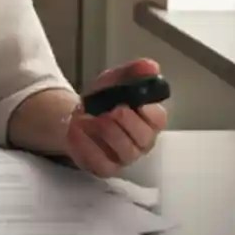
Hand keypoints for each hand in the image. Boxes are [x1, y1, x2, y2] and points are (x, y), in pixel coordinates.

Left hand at [65, 58, 168, 176]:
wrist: (80, 116)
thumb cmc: (104, 100)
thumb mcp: (116, 80)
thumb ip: (132, 72)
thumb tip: (150, 67)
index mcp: (150, 120)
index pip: (158, 119)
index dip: (146, 111)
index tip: (130, 101)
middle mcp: (142, 142)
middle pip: (143, 138)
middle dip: (124, 122)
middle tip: (109, 110)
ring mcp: (124, 157)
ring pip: (124, 151)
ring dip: (103, 131)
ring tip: (87, 116)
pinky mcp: (105, 167)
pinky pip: (101, 163)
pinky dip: (86, 145)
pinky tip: (76, 129)